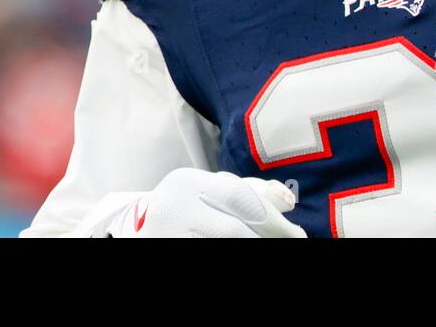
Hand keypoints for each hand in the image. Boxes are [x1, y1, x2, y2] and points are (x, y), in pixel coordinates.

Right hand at [107, 168, 306, 237]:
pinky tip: (247, 250)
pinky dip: (231, 254)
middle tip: (294, 242)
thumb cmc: (187, 208)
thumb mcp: (212, 192)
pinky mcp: (165, 249)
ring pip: (224, 244)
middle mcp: (173, 206)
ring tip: (270, 247)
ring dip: (254, 246)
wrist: (136, 231)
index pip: (241, 198)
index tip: (299, 234)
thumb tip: (289, 200)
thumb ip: (251, 190)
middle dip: (269, 237)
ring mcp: (165, 235)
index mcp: (186, 180)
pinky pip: (207, 253)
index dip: (274, 218)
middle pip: (234, 228)